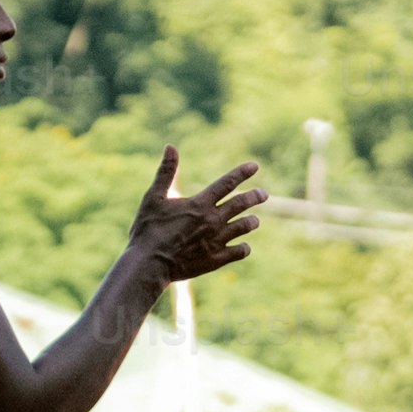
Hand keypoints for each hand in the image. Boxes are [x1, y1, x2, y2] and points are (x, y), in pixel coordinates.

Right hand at [129, 146, 262, 283]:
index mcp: (200, 204)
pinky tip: (244, 246)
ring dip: (251, 222)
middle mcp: (213, 221)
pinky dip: (244, 248)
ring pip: (243, 227)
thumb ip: (165, 172)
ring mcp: (216, 241)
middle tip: (264, 194)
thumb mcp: (154, 198)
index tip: (255, 166)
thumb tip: (170, 147)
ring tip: (255, 220)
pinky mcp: (215, 260)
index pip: (227, 183)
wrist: (149, 264)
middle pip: (241, 204)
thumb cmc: (148, 230)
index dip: (242, 173)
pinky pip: (238, 252)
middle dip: (254, 197)